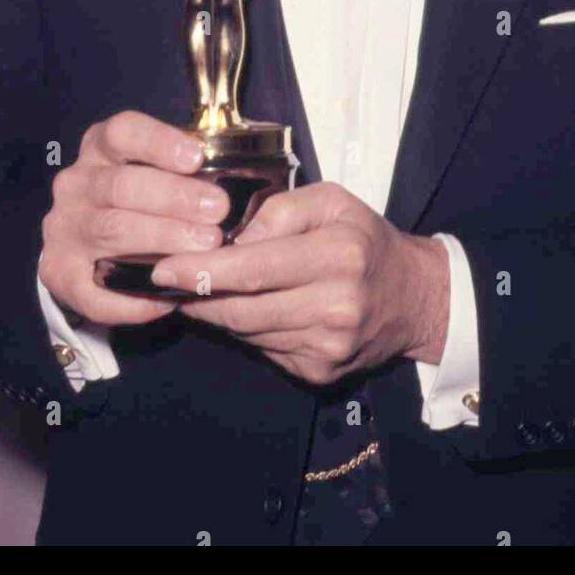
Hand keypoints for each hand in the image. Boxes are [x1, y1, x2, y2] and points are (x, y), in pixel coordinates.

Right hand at [39, 110, 227, 325]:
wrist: (93, 248)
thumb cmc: (144, 200)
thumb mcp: (160, 170)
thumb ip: (191, 167)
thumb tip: (248, 166)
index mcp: (101, 148)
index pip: (122, 132)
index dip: (159, 142)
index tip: (197, 157)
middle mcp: (76, 184)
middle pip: (120, 185)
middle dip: (174, 198)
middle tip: (217, 210)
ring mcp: (63, 228)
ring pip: (111, 230)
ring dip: (163, 238)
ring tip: (207, 245)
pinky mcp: (58, 273)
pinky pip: (94, 290)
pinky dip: (133, 298)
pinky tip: (168, 297)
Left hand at [150, 182, 449, 385]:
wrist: (412, 297)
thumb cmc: (363, 239)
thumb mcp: (331, 201)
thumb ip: (279, 209)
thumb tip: (229, 235)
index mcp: (339, 255)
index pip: (254, 268)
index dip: (203, 271)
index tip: (162, 267)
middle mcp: (336, 306)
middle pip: (243, 308)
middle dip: (196, 295)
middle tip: (162, 279)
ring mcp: (328, 346)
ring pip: (246, 332)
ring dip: (213, 312)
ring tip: (192, 290)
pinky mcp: (319, 373)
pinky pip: (262, 349)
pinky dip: (242, 328)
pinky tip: (236, 308)